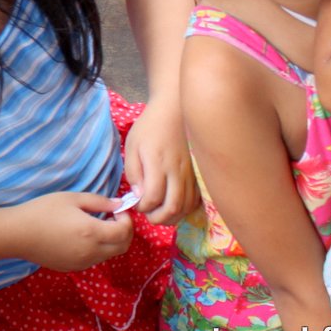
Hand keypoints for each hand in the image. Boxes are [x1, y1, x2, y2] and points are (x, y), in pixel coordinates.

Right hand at [12, 191, 134, 270]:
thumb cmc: (42, 211)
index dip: (127, 220)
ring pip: (109, 254)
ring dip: (112, 241)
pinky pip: (94, 259)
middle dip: (125, 232)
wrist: (17, 234)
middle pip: (122, 247)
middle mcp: (91, 252)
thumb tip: (118, 204)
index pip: (124, 231)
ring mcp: (82, 263)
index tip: (119, 210)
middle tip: (116, 219)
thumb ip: (99, 202)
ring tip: (97, 225)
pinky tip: (83, 236)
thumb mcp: (72, 199)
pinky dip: (98, 248)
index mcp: (92, 232)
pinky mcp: (73, 267)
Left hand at [123, 99, 197, 224]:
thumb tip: (139, 196)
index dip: (142, 207)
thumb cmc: (150, 128)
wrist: (175, 112)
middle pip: (172, 208)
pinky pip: (196, 200)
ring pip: (186, 207)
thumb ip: (133, 172)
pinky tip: (175, 205)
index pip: (152, 197)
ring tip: (159, 212)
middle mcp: (177, 171)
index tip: (136, 203)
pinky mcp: (198, 175)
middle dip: (157, 218)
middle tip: (148, 214)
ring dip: (172, 217)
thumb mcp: (132, 146)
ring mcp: (191, 174)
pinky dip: (185, 209)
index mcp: (158, 163)